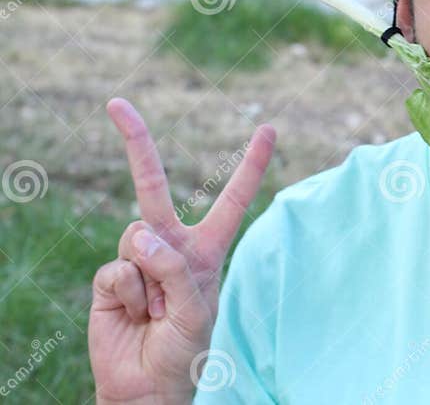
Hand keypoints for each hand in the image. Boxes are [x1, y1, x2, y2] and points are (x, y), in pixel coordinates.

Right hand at [88, 97, 275, 403]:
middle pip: (151, 186)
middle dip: (135, 142)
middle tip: (116, 103)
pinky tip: (135, 314)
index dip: (251, 164)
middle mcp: (170, 244)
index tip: (268, 127)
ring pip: (137, 236)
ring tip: (157, 310)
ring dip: (150, 279)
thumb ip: (175, 269)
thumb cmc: (185, 349)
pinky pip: (118, 268)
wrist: (147, 385)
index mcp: (206, 248)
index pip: (233, 198)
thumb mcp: (196, 308)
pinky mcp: (110, 277)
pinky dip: (129, 294)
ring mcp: (137, 258)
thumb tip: (143, 238)